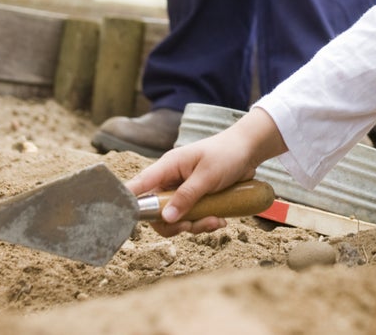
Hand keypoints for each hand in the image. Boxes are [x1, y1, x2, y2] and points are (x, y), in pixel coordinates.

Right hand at [124, 107, 286, 236]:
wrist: (249, 151)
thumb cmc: (227, 154)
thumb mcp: (207, 176)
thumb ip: (186, 196)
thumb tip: (166, 218)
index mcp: (167, 167)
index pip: (139, 186)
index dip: (129, 202)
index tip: (126, 219)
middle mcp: (170, 180)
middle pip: (156, 211)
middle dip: (174, 223)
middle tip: (191, 225)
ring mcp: (182, 191)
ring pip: (175, 219)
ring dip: (194, 224)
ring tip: (215, 220)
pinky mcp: (195, 199)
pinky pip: (192, 218)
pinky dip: (204, 222)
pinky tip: (220, 218)